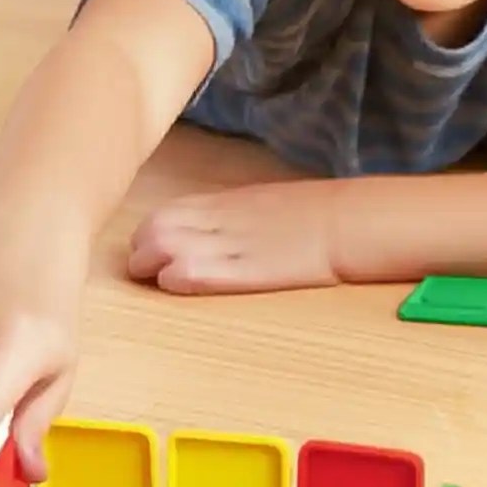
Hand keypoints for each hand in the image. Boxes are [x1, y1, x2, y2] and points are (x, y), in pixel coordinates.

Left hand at [128, 178, 342, 293]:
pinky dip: (174, 279)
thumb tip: (205, 229)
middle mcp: (219, 221)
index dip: (149, 234)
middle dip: (140, 252)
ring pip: (162, 248)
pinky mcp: (242, 271)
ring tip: (161, 279)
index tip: (152, 250)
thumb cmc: (311, 216)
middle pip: (154, 229)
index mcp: (224, 203)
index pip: (164, 213)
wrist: (345, 223)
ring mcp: (229, 245)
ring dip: (150, 267)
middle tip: (147, 269)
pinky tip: (180, 284)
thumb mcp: (262, 203)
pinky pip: (191, 272)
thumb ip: (229, 215)